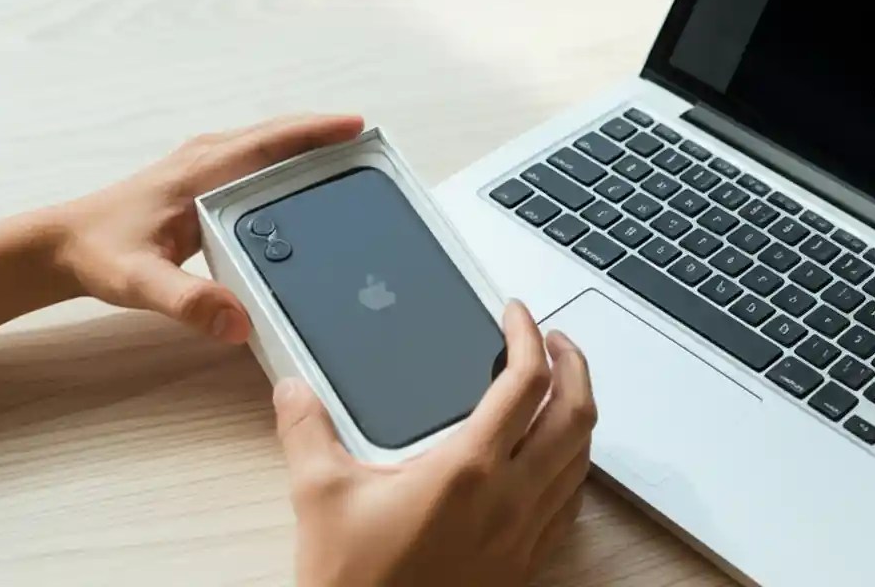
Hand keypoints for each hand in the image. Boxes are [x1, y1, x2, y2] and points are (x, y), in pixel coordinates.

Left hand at [53, 114, 363, 342]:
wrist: (61, 246)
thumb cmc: (100, 257)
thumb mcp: (141, 284)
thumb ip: (189, 302)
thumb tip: (239, 322)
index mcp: (201, 174)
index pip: (269, 143)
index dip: (314, 133)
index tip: (355, 127)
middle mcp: (203, 158)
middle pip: (274, 134)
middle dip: (321, 133)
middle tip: (365, 143)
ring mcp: (199, 163)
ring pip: (263, 141)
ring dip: (303, 141)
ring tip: (342, 154)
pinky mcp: (196, 177)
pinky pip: (251, 155)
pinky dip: (282, 155)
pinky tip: (295, 177)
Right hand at [273, 301, 596, 586]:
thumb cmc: (355, 583)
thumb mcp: (320, 496)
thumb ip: (306, 431)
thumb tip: (293, 390)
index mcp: (468, 471)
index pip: (525, 382)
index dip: (529, 334)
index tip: (516, 315)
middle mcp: (509, 500)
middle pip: (576, 413)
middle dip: (574, 364)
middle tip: (554, 340)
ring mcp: (524, 534)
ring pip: (582, 458)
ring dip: (578, 412)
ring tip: (557, 388)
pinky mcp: (524, 562)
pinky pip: (570, 501)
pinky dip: (573, 464)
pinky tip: (550, 458)